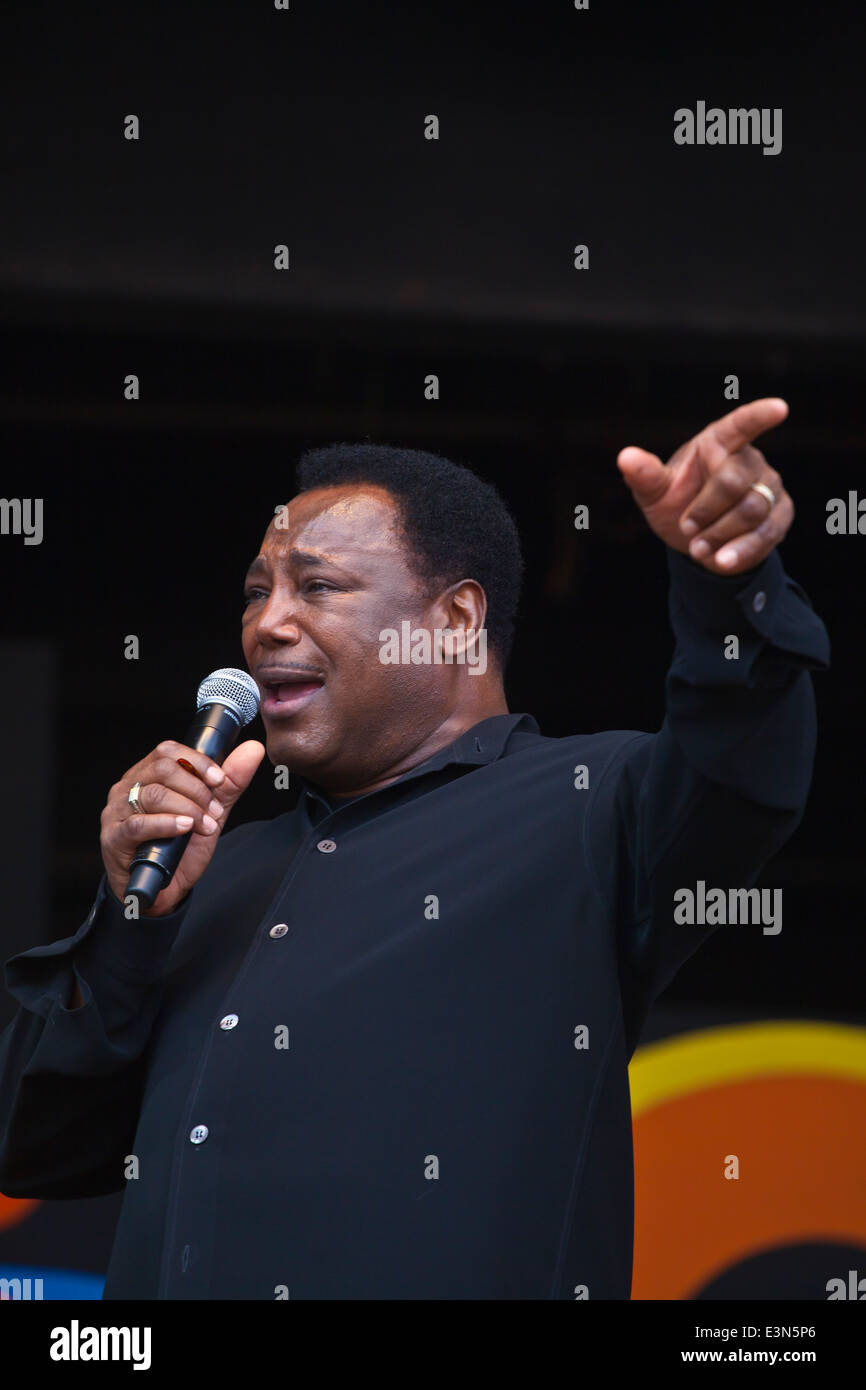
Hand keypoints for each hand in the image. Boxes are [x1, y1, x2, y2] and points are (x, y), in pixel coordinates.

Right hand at [100, 739, 265, 915]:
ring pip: (154, 794)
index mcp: (147, 775)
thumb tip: (253, 750)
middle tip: (214, 812)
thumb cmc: (179, 849)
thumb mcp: (210, 813)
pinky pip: (139, 823)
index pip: (167, 751)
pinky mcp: (114, 838)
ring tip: (205, 826)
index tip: (220, 780)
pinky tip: (185, 828)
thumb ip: (230, 784)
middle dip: (197, 790)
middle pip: (163, 769)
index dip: (197, 761)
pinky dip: (167, 824)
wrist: (163, 891)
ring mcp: (116, 812)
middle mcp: (128, 788)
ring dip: (188, 808)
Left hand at [616, 397, 793, 574]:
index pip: (741, 424)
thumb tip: (625, 457)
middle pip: (734, 480)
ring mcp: (769, 486)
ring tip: (697, 549)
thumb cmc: (676, 504)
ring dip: (719, 533)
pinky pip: (766, 533)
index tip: (779, 408)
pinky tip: (722, 560)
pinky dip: (740, 550)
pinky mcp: (780, 514)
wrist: (697, 543)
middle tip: (687, 528)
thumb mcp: (655, 493)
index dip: (759, 415)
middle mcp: (749, 460)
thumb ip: (645, 475)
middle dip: (707, 509)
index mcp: (718, 442)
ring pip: (752, 509)